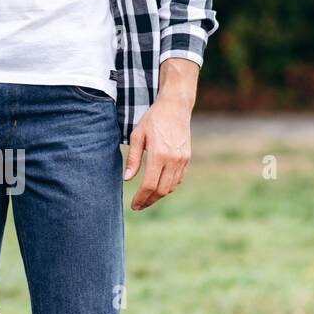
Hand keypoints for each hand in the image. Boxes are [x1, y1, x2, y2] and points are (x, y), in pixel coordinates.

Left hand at [123, 94, 191, 210]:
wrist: (175, 107)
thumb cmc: (152, 120)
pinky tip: (158, 186)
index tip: (134, 205)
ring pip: (171, 187)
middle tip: (139, 206)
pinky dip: (168, 186)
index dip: (141, 198)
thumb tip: (127, 179)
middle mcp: (173, 159)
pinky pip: (178, 179)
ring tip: (147, 198)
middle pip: (161, 190)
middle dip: (149, 201)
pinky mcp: (187, 158)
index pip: (149, 185)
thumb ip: (133, 159)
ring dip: (158, 195)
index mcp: (159, 154)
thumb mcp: (137, 136)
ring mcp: (182, 160)